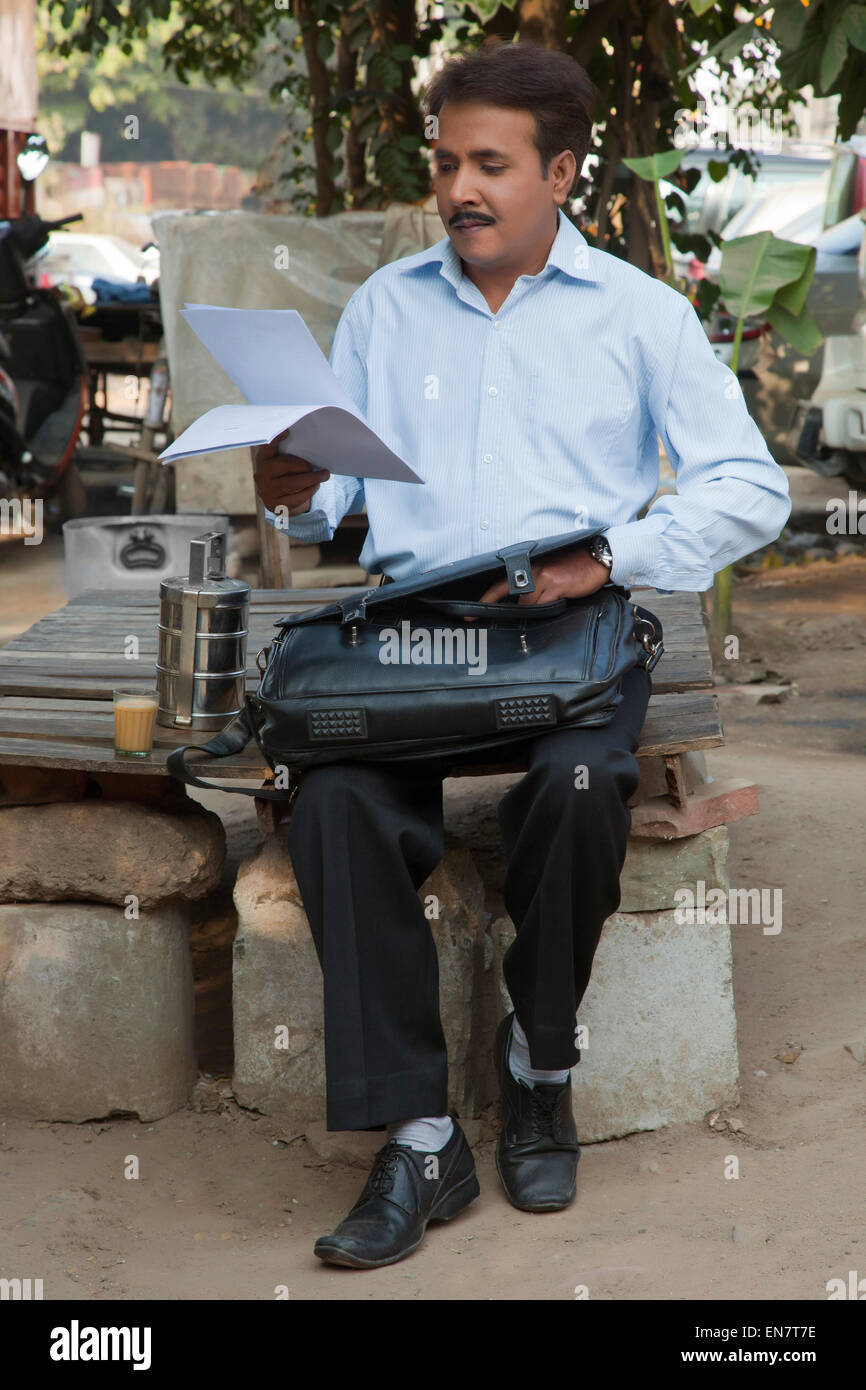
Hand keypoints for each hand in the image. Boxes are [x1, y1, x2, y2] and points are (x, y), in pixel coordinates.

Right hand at [252, 429, 329, 515]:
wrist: (279, 500)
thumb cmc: (286, 475)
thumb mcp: (284, 463)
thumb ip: (289, 454)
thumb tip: (310, 446)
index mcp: (263, 459)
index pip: (268, 447)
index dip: (276, 439)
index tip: (287, 430)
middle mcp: (261, 474)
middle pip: (283, 466)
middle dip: (304, 466)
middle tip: (322, 468)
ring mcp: (266, 490)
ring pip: (291, 483)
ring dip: (312, 479)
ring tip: (324, 476)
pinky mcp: (274, 504)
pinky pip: (295, 498)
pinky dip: (308, 491)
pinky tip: (315, 486)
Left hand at [473, 545, 610, 609]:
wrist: (597, 558)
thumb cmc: (574, 566)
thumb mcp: (550, 572)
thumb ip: (535, 585)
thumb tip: (523, 603)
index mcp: (529, 566)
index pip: (501, 582)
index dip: (486, 597)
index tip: (471, 611)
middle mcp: (533, 570)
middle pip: (507, 592)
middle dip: (492, 605)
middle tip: (477, 618)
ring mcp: (543, 578)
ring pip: (526, 604)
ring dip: (529, 612)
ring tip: (538, 611)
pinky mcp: (556, 586)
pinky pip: (543, 605)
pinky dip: (544, 610)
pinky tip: (553, 607)